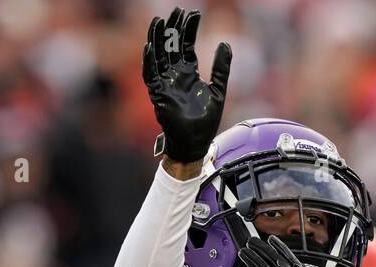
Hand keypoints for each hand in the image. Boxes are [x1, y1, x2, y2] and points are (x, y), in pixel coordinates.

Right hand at [142, 7, 231, 163]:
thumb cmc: (205, 121)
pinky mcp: (158, 95)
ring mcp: (165, 84)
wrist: (196, 143)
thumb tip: (226, 43)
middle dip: (173, 28)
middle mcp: (175, 75)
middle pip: (170, 46)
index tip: (192, 13)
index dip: (188, 29)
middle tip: (176, 10)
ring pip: (158, 56)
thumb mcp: (218, 89)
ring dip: (157, 39)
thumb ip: (221, 68)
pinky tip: (150, 47)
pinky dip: (149, 61)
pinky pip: (150, 75)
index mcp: (188, 73)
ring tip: (159, 21)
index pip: (186, 45)